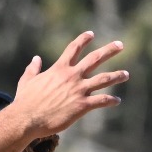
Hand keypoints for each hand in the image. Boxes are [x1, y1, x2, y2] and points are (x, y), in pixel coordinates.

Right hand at [9, 32, 127, 139]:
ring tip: (126, 74)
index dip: (83, 39)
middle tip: (120, 44)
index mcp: (59, 68)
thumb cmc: (25, 101)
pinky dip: (110, 100)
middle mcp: (72, 76)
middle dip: (109, 50)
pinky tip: (117, 101)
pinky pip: (101, 101)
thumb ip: (33, 68)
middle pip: (95, 58)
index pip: (74, 48)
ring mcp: (78, 90)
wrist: (28, 117)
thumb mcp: (27, 80)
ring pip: (103, 79)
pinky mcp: (82, 105)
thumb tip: (36, 59)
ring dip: (116, 75)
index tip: (91, 34)